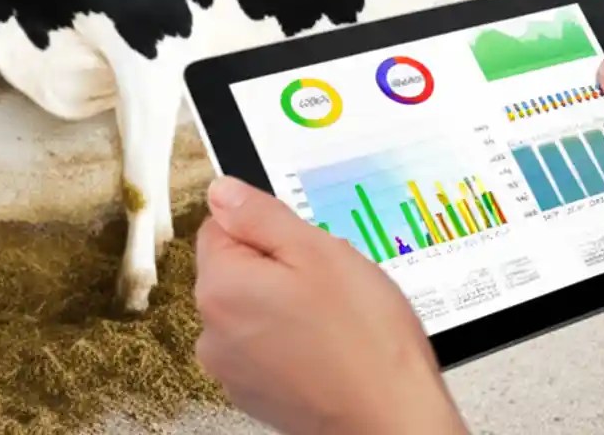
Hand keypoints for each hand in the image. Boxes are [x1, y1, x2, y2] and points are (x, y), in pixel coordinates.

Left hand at [194, 177, 468, 434]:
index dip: (266, 226)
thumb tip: (222, 192)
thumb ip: (260, 216)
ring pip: (253, 307)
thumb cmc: (365, 340)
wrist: (390, 418)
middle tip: (328, 282)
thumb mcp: (318, 251)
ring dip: (285, 303)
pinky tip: (329, 345)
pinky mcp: (254, 393)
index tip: (302, 244)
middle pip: (236, 268)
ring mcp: (232, 369)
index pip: (220, 225)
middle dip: (278, 266)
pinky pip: (264, 345)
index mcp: (221, 288)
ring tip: (333, 318)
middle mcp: (213, 332)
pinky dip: (291, 339)